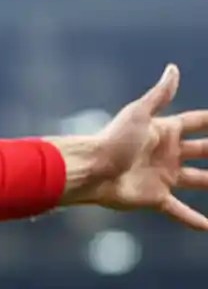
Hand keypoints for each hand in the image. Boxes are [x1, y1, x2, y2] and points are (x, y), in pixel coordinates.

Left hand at [56, 64, 207, 228]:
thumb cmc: (113, 139)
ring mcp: (163, 176)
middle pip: (204, 151)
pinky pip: (180, 211)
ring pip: (199, 180)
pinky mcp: (156, 198)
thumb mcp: (139, 114)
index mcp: (165, 131)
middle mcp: (167, 153)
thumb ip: (159, 95)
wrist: (92, 170)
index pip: (196, 122)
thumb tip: (173, 68)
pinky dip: (194, 220)